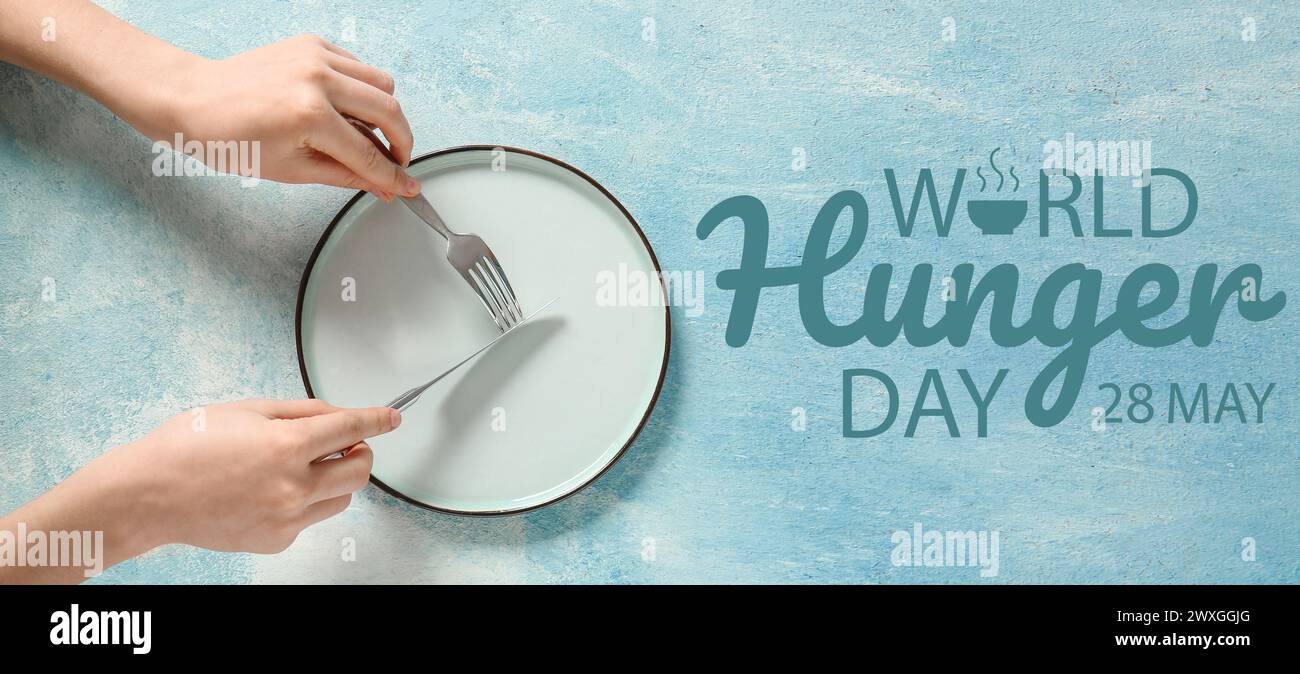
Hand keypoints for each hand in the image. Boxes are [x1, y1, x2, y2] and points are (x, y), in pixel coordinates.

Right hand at [114, 399, 399, 553]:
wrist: (147, 495)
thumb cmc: (187, 447)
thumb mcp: (247, 409)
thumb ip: (300, 411)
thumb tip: (336, 415)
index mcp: (287, 445)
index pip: (351, 428)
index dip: (377, 420)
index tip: (391, 418)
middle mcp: (292, 486)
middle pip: (360, 471)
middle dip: (360, 453)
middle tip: (345, 443)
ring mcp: (286, 518)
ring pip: (340, 499)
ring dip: (335, 479)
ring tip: (303, 466)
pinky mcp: (276, 540)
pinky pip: (309, 519)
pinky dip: (304, 502)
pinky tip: (271, 490)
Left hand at [168, 34, 419, 199]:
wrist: (193, 99)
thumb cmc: (230, 138)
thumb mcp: (291, 169)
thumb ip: (346, 176)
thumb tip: (382, 185)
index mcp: (309, 115)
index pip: (368, 153)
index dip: (393, 176)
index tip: (408, 187)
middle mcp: (317, 79)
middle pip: (389, 111)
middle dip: (402, 142)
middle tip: (398, 161)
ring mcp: (315, 56)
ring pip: (381, 83)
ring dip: (386, 113)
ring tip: (373, 135)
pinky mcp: (312, 44)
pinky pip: (357, 67)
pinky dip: (362, 90)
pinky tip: (347, 109)